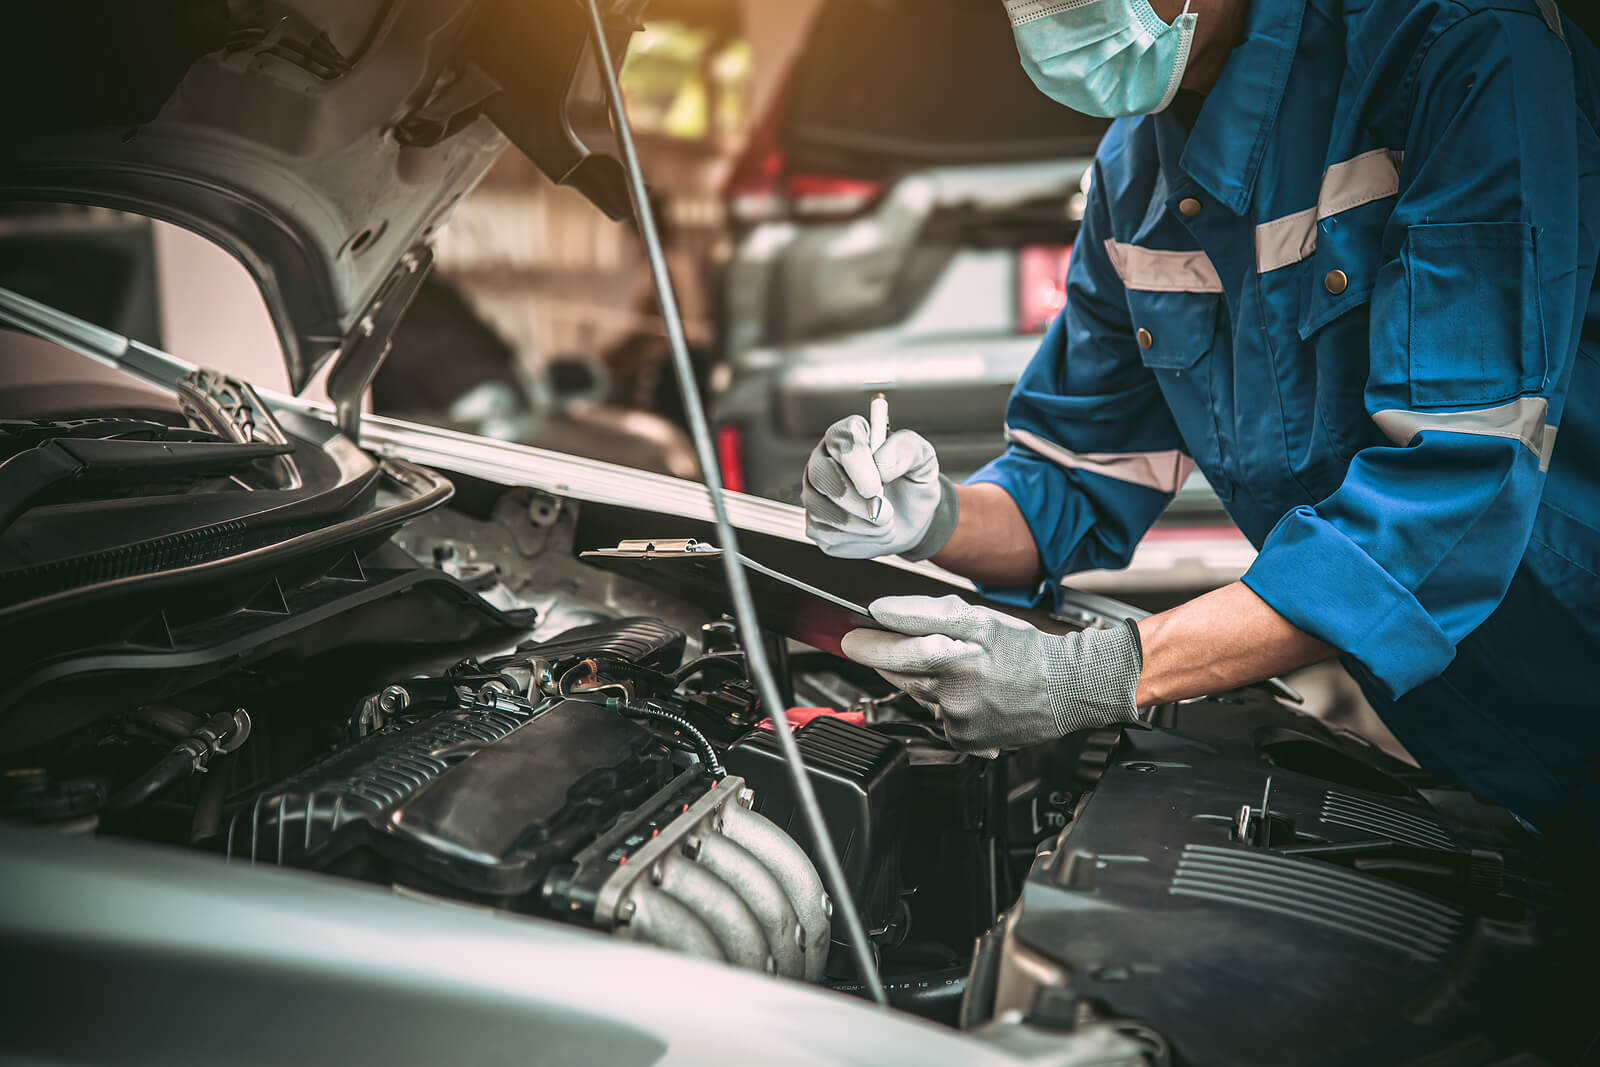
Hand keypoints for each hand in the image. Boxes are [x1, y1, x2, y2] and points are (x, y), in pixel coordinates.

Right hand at [802, 415, 955, 559]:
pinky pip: (824, 533)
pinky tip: (872, 533)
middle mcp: (823, 461)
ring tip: (886, 523)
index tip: (875, 486)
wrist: (908, 519)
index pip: (840, 438)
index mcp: (848, 437)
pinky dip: (855, 538)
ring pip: (820, 508)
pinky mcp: (815, 524)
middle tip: (884, 514)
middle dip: (854, 499)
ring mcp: (814, 493)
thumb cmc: (911, 483)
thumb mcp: (923, 460)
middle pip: (820, 474)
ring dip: (860, 523)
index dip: (855, 462)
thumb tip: (880, 463)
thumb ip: (907, 449)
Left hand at [840, 595, 1145, 755]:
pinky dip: (943, 705)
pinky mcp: (964, 738)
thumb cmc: (1026, 651)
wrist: (1068, 690)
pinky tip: (968, 695)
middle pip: (901, 671)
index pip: (898, 644)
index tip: (854, 632)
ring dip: (921, 680)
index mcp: (958, 653)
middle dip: (883, 656)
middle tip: (870, 645)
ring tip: (956, 669)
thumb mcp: (982, 619)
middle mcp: (955, 688)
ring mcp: (958, 717)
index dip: (871, 639)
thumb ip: (929, 613)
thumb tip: (885, 610)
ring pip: (920, 694)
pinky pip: (938, 719)